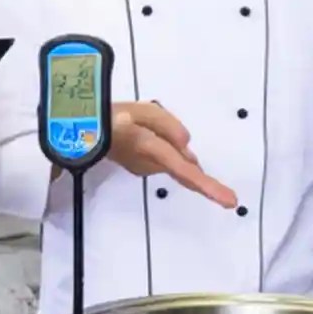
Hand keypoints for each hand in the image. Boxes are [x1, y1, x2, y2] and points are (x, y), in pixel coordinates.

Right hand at [105, 101, 238, 208]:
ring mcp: (145, 168)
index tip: (230, 202)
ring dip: (175, 149)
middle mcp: (150, 165)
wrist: (81, 129)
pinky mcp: (141, 167)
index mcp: (152, 151)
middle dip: (197, 172)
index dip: (208, 186)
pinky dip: (166, 149)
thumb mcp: (143, 111)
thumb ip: (168, 126)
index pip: (185, 171)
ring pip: (174, 161)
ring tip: (151, 125)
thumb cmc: (112, 117)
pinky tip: (151, 134)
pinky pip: (164, 159)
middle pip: (184, 169)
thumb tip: (186, 145)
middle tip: (210, 180)